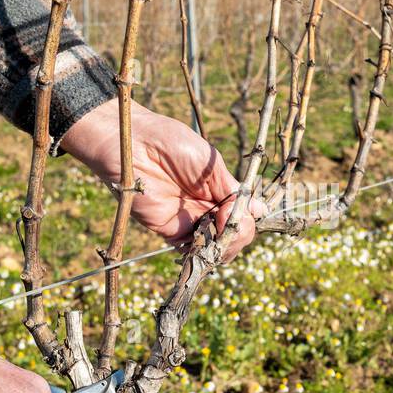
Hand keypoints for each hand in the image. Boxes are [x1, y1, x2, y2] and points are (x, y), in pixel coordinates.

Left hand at [61, 102, 265, 259]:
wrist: (133, 143)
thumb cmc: (171, 143)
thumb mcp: (211, 165)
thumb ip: (232, 191)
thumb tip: (259, 212)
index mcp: (219, 191)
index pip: (242, 217)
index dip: (246, 221)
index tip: (241, 212)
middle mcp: (206, 208)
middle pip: (233, 236)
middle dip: (238, 235)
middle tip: (229, 223)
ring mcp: (189, 220)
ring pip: (214, 247)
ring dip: (222, 246)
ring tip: (218, 232)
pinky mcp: (169, 230)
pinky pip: (190, 249)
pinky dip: (201, 250)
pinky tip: (203, 239)